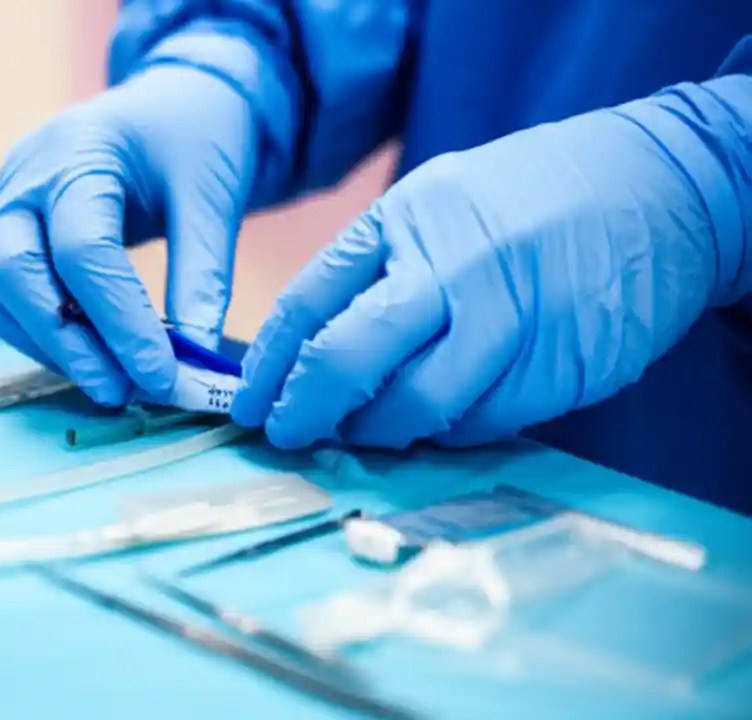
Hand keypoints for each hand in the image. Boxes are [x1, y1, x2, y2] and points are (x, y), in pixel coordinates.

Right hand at [0, 66, 257, 405]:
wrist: (170, 103)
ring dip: (46, 346)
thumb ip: (202, 276)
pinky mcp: (3, 233)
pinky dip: (37, 334)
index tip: (161, 376)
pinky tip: (86, 357)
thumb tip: (195, 364)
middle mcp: (23, 179)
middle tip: (123, 392)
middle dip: (66, 344)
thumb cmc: (194, 135)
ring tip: (110, 383)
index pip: (82, 251)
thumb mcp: (214, 195)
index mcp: (77, 152)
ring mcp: (4, 206)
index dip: (119, 321)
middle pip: (12, 272)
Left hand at [232, 106, 720, 448]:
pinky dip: (448, 429)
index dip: (269, 363)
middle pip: (351, 358)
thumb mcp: (436, 203)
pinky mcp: (558, 367)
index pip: (310, 302)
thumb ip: (376, 271)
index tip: (249, 404)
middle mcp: (453, 269)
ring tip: (366, 428)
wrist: (659, 186)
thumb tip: (305, 356)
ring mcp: (510, 320)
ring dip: (378, 430)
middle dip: (307, 410)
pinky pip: (481, 422)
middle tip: (288, 436)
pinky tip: (441, 416)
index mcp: (407, 221)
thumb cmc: (525, 201)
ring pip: (417, 407)